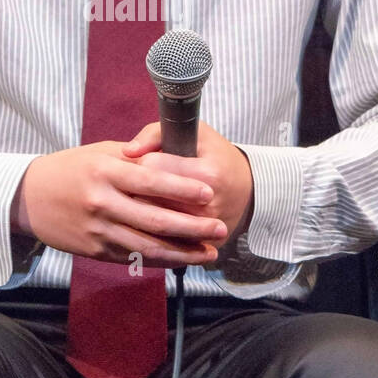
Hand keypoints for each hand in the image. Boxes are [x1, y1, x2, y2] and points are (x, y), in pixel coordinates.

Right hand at [9, 139, 230, 268]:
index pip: (152, 181)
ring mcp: (99, 230)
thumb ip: (135, 161)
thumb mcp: (100, 154)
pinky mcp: (95, 251)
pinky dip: (160, 260)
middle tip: (220, 229)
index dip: (183, 188)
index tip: (209, 193)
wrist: (29, 198)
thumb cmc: (69, 169)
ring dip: (183, 252)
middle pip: (156, 219)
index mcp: (106, 171)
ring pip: (148, 246)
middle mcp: (103, 202)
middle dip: (193, 227)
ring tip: (209, 253)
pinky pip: (134, 257)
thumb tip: (173, 165)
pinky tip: (181, 260)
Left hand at [121, 119, 253, 253]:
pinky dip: (152, 232)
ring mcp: (204, 229)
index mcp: (207, 173)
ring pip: (152, 223)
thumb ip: (158, 133)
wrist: (248, 191)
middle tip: (133, 183)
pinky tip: (147, 221)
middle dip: (134, 189)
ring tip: (139, 200)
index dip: (141, 161)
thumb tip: (128, 150)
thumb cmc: (217, 156)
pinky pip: (165, 242)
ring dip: (140, 211)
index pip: (153, 167)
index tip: (142, 160)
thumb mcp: (197, 133)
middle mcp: (207, 205)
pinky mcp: (201, 245)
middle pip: (149, 199)